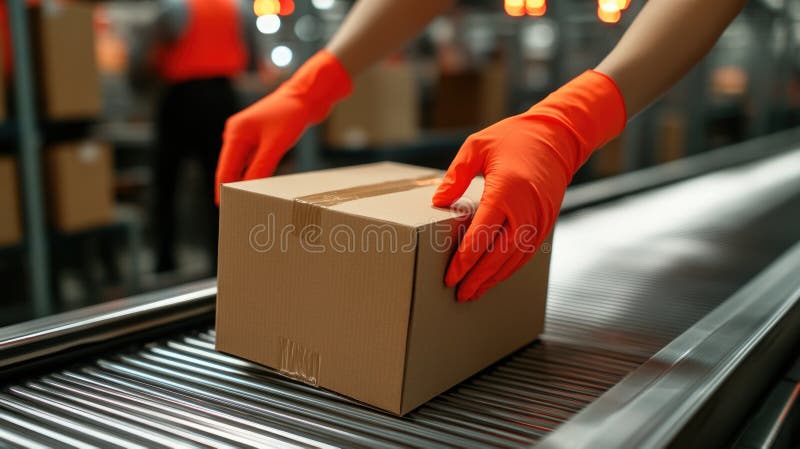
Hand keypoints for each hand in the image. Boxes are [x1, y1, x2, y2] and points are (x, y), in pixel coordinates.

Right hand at [215, 50, 351, 203]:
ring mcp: (248, 135)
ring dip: (245, 182)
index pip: (224, 169)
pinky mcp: (261, 138)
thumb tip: (248, 189)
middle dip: (233, 188)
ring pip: (243, 166)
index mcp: (235, 133)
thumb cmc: (291, 114)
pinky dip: (256, 174)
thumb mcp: (276, 144)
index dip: (223, 190)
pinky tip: (260, 187)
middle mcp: (238, 133)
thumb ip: (260, 167)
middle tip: (237, 210)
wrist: (308, 95)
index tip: (224, 209)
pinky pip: (254, 161)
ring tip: (248, 202)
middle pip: (231, 168)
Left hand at [432, 70, 626, 300]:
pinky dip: (510, 268)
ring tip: (474, 291)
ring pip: (514, 259)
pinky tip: (495, 276)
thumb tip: (438, 201)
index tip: (450, 275)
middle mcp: (525, 210)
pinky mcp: (546, 222)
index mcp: (505, 191)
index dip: (465, 260)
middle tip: (460, 293)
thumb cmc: (515, 137)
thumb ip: (455, 175)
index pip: (481, 236)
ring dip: (494, 278)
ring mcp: (539, 219)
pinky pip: (526, 252)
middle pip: (498, 256)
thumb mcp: (477, 146)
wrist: (559, 136)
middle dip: (478, 278)